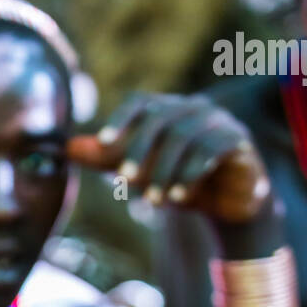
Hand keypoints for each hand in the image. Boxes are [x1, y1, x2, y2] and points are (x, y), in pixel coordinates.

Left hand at [67, 92, 269, 224]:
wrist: (231, 203)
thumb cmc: (182, 181)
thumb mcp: (142, 172)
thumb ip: (107, 158)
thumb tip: (68, 147)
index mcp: (168, 110)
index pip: (141, 103)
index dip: (121, 119)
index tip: (103, 142)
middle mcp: (194, 108)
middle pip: (162, 118)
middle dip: (140, 150)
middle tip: (124, 181)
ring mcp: (219, 121)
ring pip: (185, 136)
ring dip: (165, 170)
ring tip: (153, 201)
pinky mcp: (238, 141)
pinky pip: (213, 149)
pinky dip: (192, 174)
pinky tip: (179, 198)